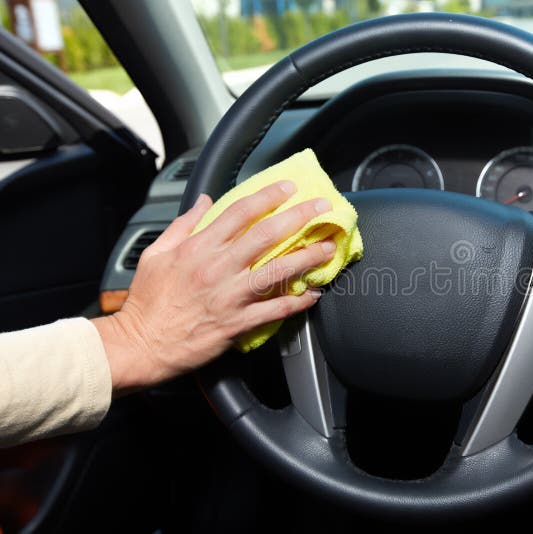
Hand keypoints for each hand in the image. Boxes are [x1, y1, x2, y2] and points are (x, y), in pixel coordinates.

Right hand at [92, 181, 335, 395]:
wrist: (140, 346)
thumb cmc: (147, 302)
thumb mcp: (156, 254)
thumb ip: (183, 225)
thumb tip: (205, 201)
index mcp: (198, 248)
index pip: (239, 213)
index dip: (268, 197)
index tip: (288, 188)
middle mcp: (217, 269)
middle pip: (266, 236)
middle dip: (298, 218)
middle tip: (320, 208)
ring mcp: (229, 296)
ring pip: (277, 271)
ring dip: (306, 258)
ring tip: (328, 248)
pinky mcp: (237, 323)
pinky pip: (274, 310)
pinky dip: (297, 302)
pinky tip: (313, 293)